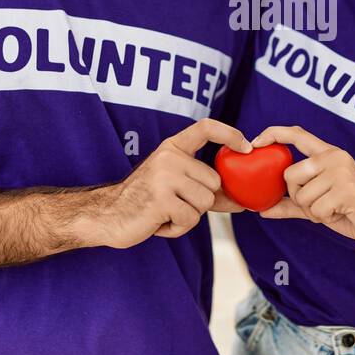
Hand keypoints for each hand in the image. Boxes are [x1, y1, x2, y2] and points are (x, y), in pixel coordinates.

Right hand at [86, 118, 250, 248]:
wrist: (108, 216)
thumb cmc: (146, 202)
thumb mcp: (175, 186)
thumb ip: (206, 188)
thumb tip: (243, 200)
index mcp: (172, 147)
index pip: (206, 127)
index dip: (230, 133)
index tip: (246, 147)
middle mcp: (168, 157)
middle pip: (214, 182)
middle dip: (200, 201)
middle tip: (172, 203)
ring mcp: (164, 176)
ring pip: (205, 202)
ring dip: (189, 216)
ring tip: (165, 212)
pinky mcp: (160, 199)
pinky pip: (191, 219)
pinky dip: (178, 227)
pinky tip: (159, 221)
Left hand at [251, 125, 354, 257]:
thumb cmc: (353, 213)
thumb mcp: (319, 205)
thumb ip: (291, 204)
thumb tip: (261, 208)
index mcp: (330, 154)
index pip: (297, 134)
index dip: (273, 134)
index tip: (255, 142)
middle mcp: (335, 157)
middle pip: (290, 174)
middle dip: (298, 197)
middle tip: (320, 204)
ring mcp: (342, 171)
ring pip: (301, 195)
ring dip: (313, 211)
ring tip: (335, 209)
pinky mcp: (347, 189)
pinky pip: (315, 209)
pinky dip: (324, 218)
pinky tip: (342, 213)